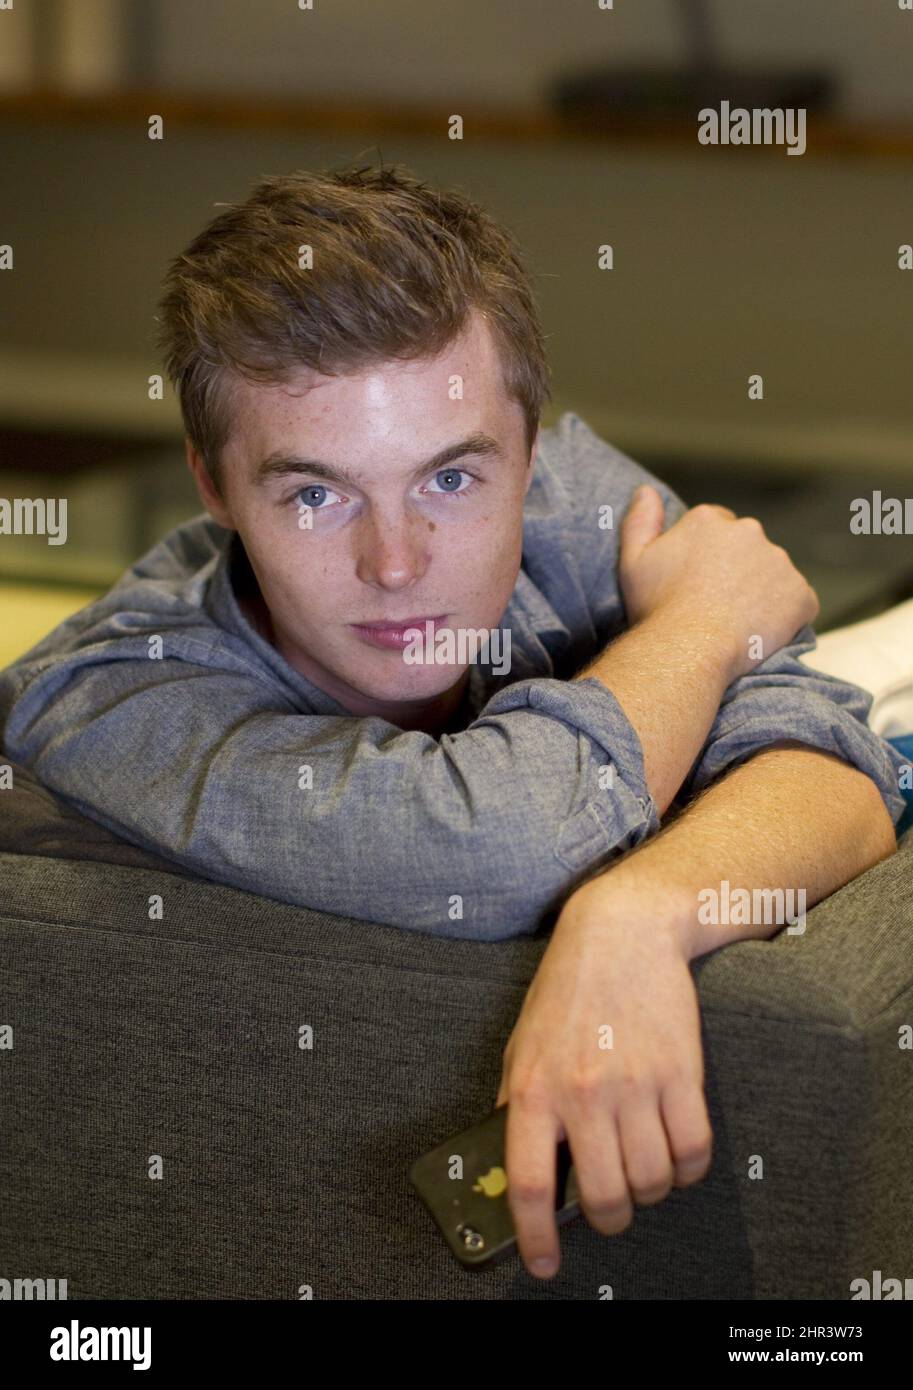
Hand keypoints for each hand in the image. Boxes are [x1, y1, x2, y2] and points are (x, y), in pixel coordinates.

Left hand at [495, 877, 712, 1278]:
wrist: (623, 932)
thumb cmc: (568, 994)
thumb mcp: (522, 1045)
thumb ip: (517, 1106)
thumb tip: (516, 1170)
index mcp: (533, 1089)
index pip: (529, 1186)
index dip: (537, 1239)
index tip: (544, 1266)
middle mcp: (583, 1092)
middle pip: (604, 1198)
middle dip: (610, 1217)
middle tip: (610, 1204)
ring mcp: (636, 1084)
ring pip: (652, 1183)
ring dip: (650, 1190)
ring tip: (643, 1166)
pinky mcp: (683, 1073)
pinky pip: (694, 1154)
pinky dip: (688, 1168)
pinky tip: (675, 1150)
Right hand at [619, 486, 818, 681]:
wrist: (689, 650)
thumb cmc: (657, 609)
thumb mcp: (633, 561)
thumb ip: (640, 520)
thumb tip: (646, 490)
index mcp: (710, 520)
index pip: (718, 527)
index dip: (708, 555)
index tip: (698, 581)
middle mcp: (749, 531)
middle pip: (748, 547)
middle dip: (738, 569)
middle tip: (717, 604)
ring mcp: (779, 562)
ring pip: (773, 574)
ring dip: (762, 591)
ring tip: (737, 622)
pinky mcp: (801, 594)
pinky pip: (797, 603)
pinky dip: (785, 616)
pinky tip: (760, 633)